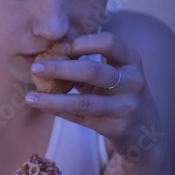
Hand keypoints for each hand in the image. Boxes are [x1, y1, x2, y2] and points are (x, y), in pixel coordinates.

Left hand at [26, 31, 165, 158]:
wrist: (145, 133)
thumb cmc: (119, 97)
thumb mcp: (111, 77)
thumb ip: (86, 67)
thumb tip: (47, 57)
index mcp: (131, 61)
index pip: (109, 41)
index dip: (83, 42)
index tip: (62, 48)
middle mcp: (133, 81)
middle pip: (92, 70)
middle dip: (59, 68)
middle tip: (35, 67)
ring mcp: (127, 105)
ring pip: (84, 101)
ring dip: (52, 99)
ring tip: (30, 97)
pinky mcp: (118, 127)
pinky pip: (82, 118)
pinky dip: (59, 111)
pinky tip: (42, 106)